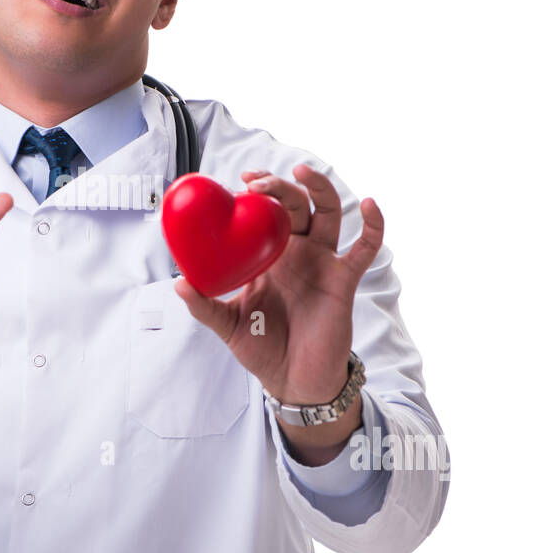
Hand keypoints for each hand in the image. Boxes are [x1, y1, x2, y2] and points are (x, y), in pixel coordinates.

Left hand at [174, 164, 382, 424]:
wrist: (293, 380)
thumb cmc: (262, 349)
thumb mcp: (226, 325)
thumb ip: (204, 306)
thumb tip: (179, 284)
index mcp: (269, 255)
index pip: (266, 212)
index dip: (260, 191)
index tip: (243, 180)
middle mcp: (297, 252)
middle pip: (295, 205)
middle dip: (279, 187)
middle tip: (257, 184)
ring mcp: (322, 262)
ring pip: (328, 213)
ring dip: (319, 188)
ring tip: (303, 172)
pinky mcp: (343, 280)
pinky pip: (365, 248)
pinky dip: (373, 225)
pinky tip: (368, 204)